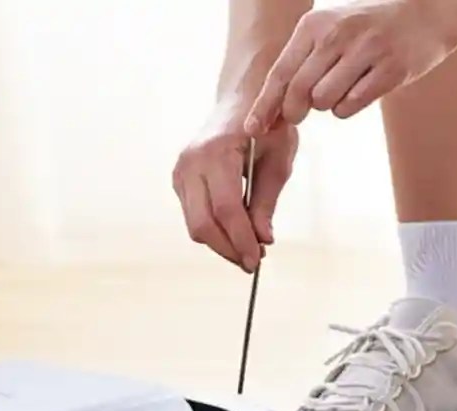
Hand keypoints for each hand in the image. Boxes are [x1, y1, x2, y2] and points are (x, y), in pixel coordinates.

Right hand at [173, 102, 298, 272]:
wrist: (241, 101)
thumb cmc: (265, 127)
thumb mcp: (278, 160)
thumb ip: (266, 201)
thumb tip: (263, 240)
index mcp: (217, 153)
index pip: (225, 208)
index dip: (241, 239)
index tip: (257, 260)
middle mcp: (191, 163)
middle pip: (203, 223)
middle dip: (228, 248)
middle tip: (252, 263)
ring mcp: (180, 172)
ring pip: (194, 225)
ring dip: (221, 244)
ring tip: (246, 251)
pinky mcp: (179, 180)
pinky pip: (193, 216)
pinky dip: (213, 230)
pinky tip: (234, 234)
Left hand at [244, 0, 456, 132]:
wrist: (428, 12)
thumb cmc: (368, 29)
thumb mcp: (330, 32)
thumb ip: (300, 65)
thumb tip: (271, 112)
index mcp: (315, 24)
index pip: (280, 72)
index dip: (264, 105)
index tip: (252, 129)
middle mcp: (338, 34)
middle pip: (298, 91)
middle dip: (293, 112)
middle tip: (298, 115)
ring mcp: (366, 50)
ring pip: (324, 101)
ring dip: (326, 105)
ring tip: (342, 88)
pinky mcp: (391, 69)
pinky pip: (351, 106)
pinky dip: (348, 108)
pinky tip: (360, 90)